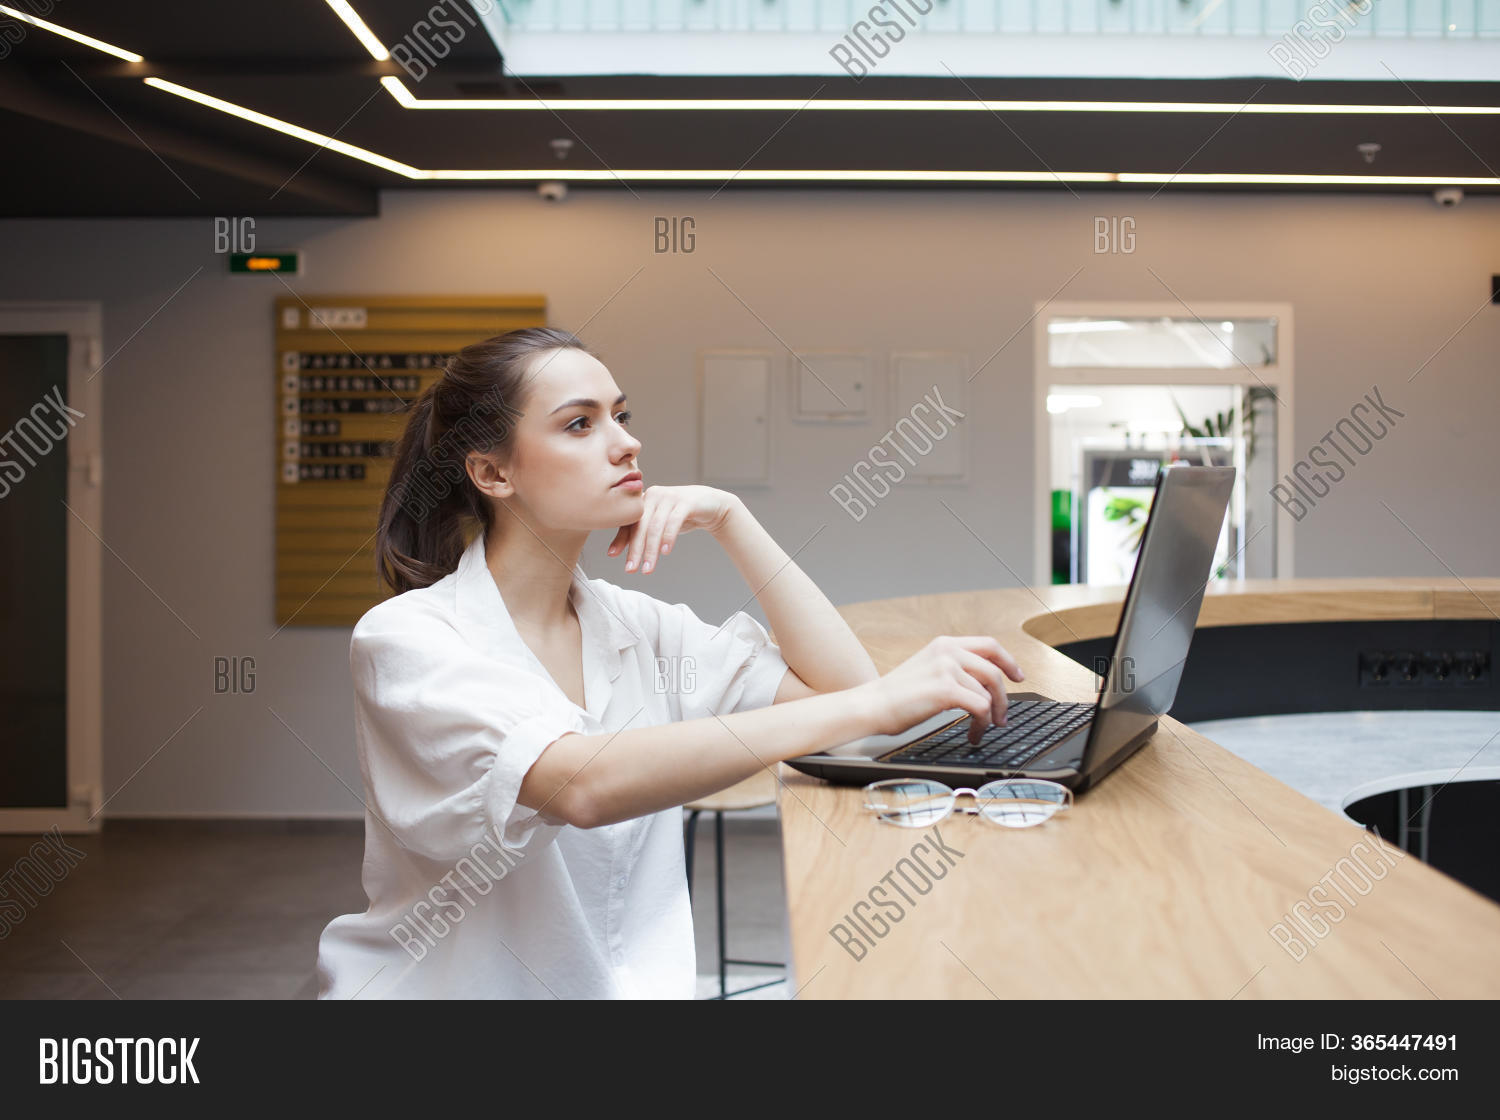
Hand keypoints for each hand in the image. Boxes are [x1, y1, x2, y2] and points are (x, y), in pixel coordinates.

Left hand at [607, 485, 738, 573]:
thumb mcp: (658, 524)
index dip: (621, 538)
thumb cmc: (680, 516)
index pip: (629, 522)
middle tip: (631, 569)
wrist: (711, 505)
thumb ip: (640, 532)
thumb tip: (614, 551)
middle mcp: (654, 495)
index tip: (612, 555)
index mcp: (643, 500)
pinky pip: (674, 521)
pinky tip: (665, 552)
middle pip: (641, 526)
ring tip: (648, 568)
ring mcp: (670, 497)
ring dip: (651, 550)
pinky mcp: (686, 502)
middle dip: (635, 550)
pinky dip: (668, 538)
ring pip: (656, 526)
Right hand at [850, 636, 1025, 744]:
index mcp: (944, 644)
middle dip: (1004, 699)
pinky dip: (981, 725)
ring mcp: (947, 668)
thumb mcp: (927, 670)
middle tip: (1002, 718)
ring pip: (988, 694)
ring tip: (980, 731)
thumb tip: (984, 686)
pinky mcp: (946, 689)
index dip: (1009, 661)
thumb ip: (953, 669)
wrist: (871, 706)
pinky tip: (973, 734)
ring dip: (989, 717)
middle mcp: (948, 651)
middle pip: (994, 671)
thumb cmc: (896, 696)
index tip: (1018, 676)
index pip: (989, 645)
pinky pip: (980, 708)